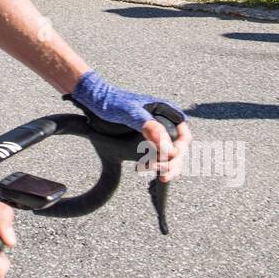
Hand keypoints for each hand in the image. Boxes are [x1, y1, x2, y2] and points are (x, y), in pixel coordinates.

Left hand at [67, 70, 190, 180]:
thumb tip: (169, 149)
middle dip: (172, 163)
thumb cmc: (112, 102)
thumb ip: (149, 127)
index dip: (180, 151)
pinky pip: (155, 154)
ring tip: (154, 175)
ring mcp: (156, 130)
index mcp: (167, 111)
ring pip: (168, 154)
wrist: (94, 101)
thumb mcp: (130, 113)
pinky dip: (153, 164)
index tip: (167, 160)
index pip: (184, 136)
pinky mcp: (145, 138)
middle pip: (179, 148)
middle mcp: (165, 120)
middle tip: (160, 175)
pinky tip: (140, 168)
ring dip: (164, 167)